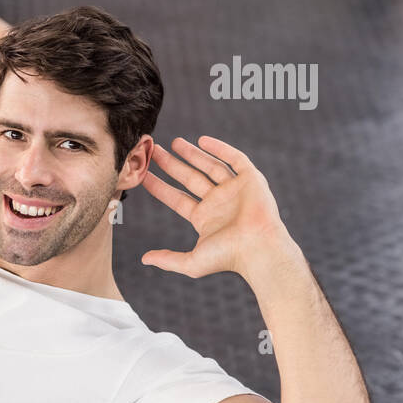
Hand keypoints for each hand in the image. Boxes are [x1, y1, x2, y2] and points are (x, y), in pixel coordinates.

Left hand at [140, 136, 294, 280]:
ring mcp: (234, 190)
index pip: (176, 198)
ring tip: (175, 142)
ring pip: (210, 166)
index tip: (143, 175)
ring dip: (193, 154)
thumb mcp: (191, 263)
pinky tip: (203, 140)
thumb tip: (144, 259)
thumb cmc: (228, 258)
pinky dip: (220, 148)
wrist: (259, 249)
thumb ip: (168, 260)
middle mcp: (218, 202)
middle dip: (172, 165)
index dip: (159, 187)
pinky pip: (235, 159)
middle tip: (155, 151)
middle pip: (190, 178)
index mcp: (204, 218)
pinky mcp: (251, 180)